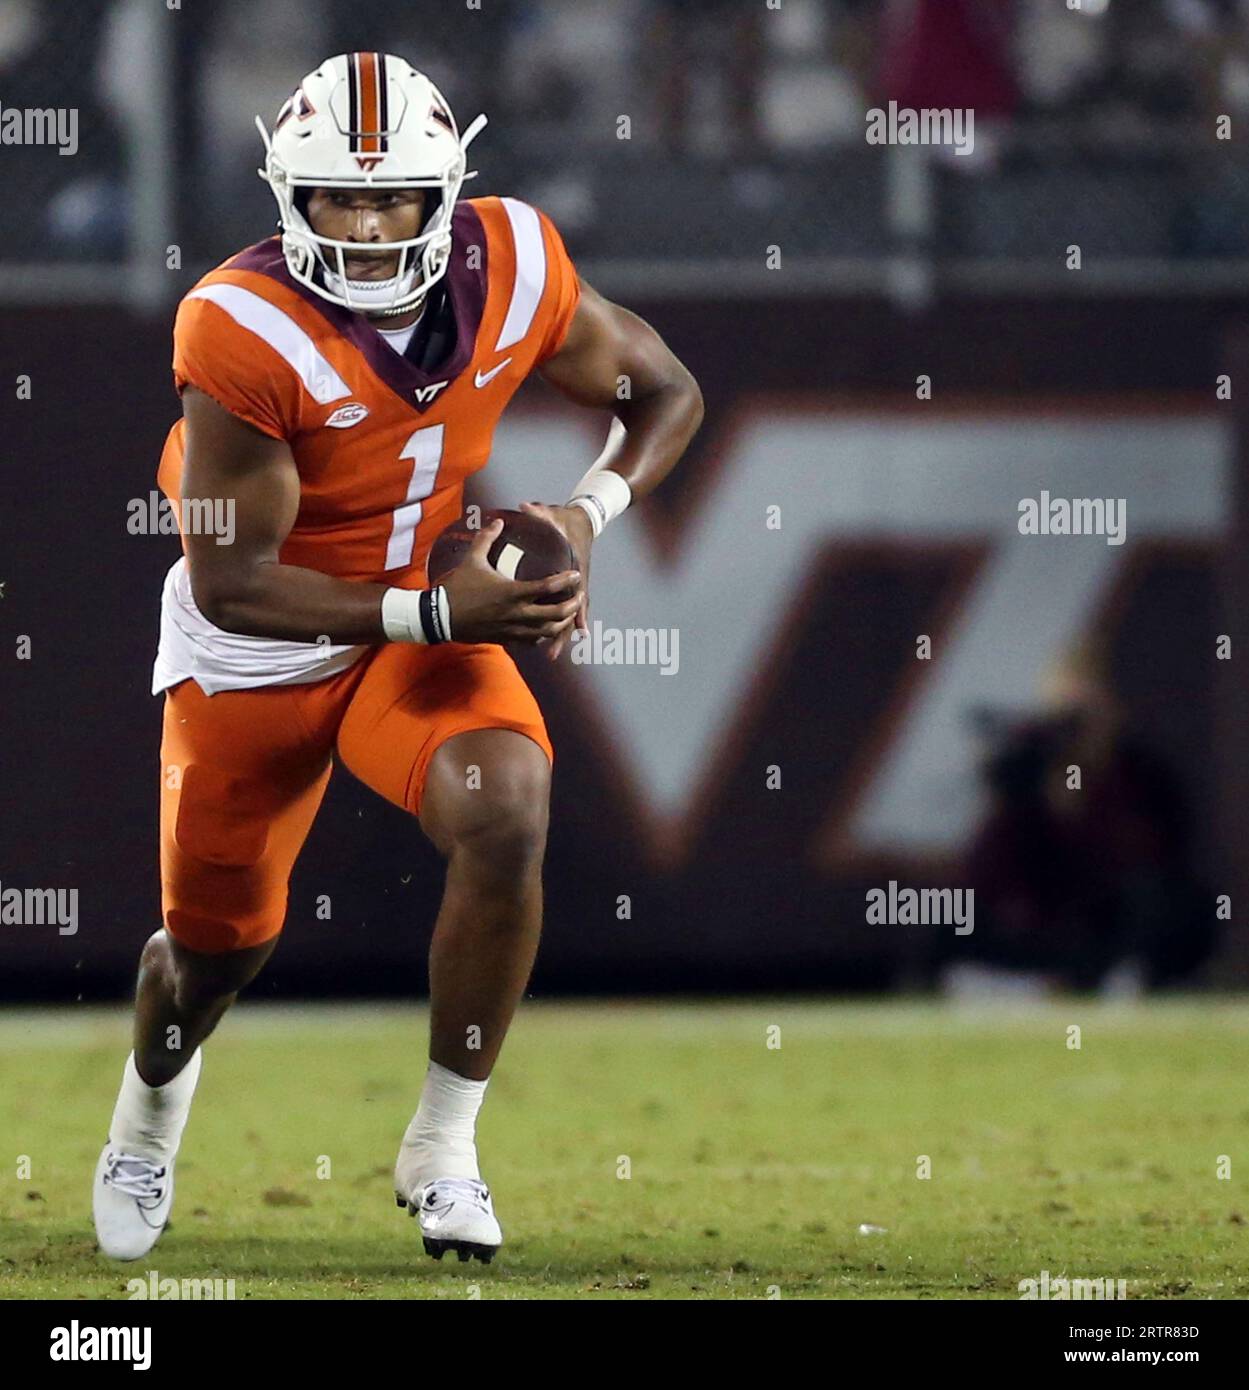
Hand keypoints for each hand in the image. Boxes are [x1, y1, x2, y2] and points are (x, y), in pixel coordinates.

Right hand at [439, 517, 581, 645]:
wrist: (439, 617)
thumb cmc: (457, 587)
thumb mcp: (472, 559)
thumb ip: (486, 538)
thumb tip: (497, 520)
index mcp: (512, 592)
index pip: (547, 588)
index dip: (565, 581)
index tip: (576, 574)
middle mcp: (516, 614)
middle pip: (554, 615)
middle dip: (572, 607)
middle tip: (579, 597)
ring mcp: (512, 630)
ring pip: (546, 632)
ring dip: (561, 623)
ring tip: (568, 614)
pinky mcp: (505, 639)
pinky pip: (531, 641)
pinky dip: (542, 635)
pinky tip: (546, 628)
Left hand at [519, 500, 593, 660]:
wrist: (585, 520)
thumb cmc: (568, 520)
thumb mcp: (554, 516)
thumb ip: (539, 512)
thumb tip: (523, 506)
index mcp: (573, 568)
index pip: (573, 593)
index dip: (571, 612)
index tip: (565, 628)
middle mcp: (577, 582)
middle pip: (570, 613)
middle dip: (561, 633)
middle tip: (552, 654)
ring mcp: (575, 587)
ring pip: (568, 616)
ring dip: (560, 635)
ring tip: (552, 656)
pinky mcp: (570, 589)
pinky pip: (563, 611)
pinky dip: (560, 626)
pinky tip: (551, 641)